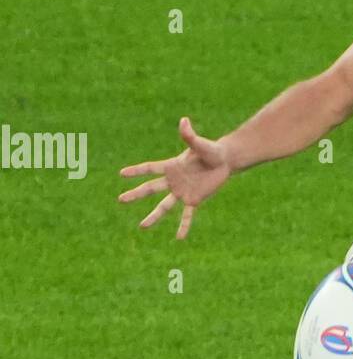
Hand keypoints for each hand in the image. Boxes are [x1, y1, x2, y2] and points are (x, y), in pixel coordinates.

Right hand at [118, 117, 231, 237]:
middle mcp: (173, 181)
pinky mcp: (194, 200)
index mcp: (171, 166)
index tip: (121, 173)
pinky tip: (179, 237)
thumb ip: (190, 135)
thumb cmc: (211, 150)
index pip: (150, 169)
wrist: (224, 162)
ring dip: (154, 216)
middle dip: (135, 194)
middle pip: (150, 189)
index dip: (136, 171)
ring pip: (164, 206)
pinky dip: (184, 226)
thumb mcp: (199, 144)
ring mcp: (182, 192)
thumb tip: (184, 121)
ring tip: (142, 226)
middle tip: (120, 199)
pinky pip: (187, 215)